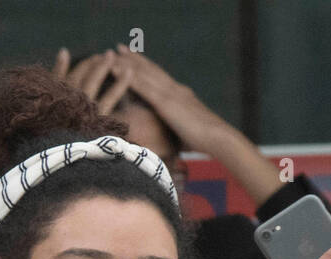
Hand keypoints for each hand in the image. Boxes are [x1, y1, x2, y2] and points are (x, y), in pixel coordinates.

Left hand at [54, 45, 232, 154]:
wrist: (218, 136)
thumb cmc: (206, 139)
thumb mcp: (190, 129)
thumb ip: (180, 126)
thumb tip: (176, 135)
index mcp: (180, 95)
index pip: (160, 77)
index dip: (146, 66)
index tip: (134, 58)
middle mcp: (174, 89)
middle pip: (150, 69)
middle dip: (134, 58)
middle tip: (119, 48)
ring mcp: (170, 93)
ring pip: (144, 74)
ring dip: (127, 63)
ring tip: (112, 54)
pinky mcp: (165, 102)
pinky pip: (143, 86)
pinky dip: (129, 76)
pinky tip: (117, 70)